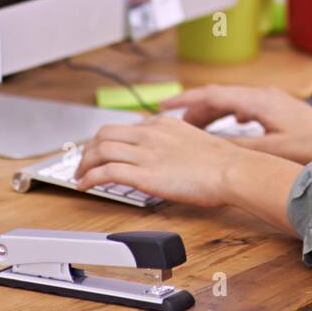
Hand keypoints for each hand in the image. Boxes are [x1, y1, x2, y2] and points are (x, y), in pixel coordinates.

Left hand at [73, 116, 241, 206]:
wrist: (231, 170)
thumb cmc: (222, 162)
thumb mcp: (195, 141)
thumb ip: (177, 143)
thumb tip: (171, 156)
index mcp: (163, 124)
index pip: (125, 127)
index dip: (108, 140)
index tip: (103, 151)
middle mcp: (150, 134)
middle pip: (105, 133)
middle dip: (88, 149)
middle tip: (84, 162)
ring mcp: (145, 153)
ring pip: (100, 150)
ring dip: (84, 164)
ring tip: (79, 176)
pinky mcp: (143, 174)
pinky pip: (105, 172)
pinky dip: (89, 178)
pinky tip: (85, 186)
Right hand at [162, 84, 311, 163]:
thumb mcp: (271, 151)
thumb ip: (239, 147)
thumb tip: (210, 147)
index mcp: (257, 101)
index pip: (212, 94)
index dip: (185, 100)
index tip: (163, 106)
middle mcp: (263, 95)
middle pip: (219, 95)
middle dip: (194, 106)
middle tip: (173, 120)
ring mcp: (272, 100)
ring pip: (232, 100)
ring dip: (211, 111)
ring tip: (194, 126)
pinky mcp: (279, 109)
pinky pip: (245, 106)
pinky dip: (229, 114)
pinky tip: (229, 125)